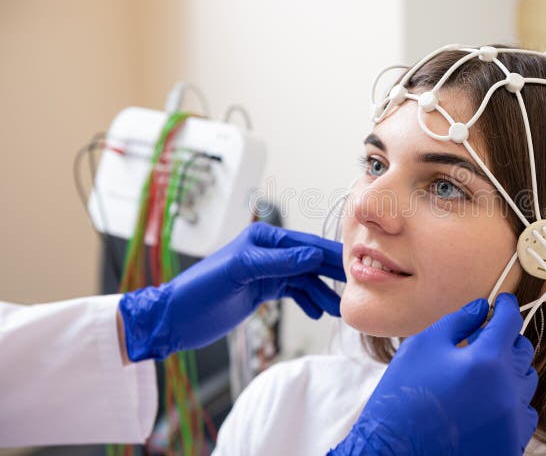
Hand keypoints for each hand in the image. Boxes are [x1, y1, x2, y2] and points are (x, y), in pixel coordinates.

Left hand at [118, 222, 344, 360]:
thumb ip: (277, 263)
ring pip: (304, 280)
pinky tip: (316, 312)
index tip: (354, 263)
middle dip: (332, 274)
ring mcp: (266, 271)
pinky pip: (294, 292)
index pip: (304, 244)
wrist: (176, 319)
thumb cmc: (200, 291)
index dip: (330, 254)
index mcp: (262, 238)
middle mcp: (267, 251)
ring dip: (321, 294)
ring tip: (337, 310)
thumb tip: (313, 255)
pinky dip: (307, 301)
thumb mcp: (239, 272)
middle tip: (357, 285)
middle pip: (309, 261)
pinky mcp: (263, 290)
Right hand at [330, 293, 538, 455]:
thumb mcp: (424, 346)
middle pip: (522, 350)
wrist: (395, 450)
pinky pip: (526, 413)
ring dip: (509, 371)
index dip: (506, 306)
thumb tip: (482, 308)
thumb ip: (459, 321)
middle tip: (481, 340)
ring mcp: (512, 420)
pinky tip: (486, 402)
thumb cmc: (404, 395)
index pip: (510, 321)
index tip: (502, 302)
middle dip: (505, 339)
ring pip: (526, 382)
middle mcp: (508, 390)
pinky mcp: (511, 442)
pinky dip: (511, 402)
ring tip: (480, 375)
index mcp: (487, 361)